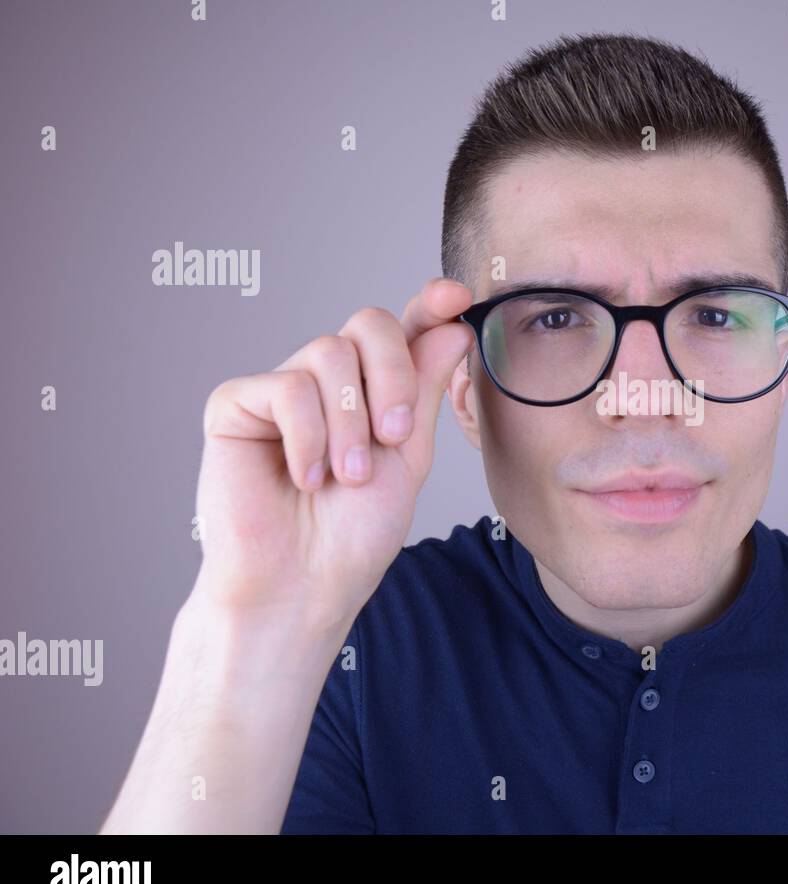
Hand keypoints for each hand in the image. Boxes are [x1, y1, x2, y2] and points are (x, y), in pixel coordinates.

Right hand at [190, 278, 473, 634]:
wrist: (302, 585)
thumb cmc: (352, 535)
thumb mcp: (407, 457)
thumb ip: (423, 390)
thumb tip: (451, 325)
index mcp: (374, 391)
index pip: (403, 332)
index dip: (428, 306)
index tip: (455, 297)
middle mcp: (328, 383)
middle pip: (368, 324)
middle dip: (393, 375)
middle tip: (394, 436)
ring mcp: (281, 390)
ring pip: (328, 352)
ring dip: (350, 423)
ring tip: (346, 477)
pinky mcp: (236, 405)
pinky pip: (285, 387)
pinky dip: (307, 437)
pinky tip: (305, 479)